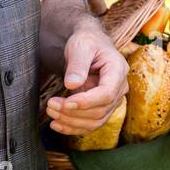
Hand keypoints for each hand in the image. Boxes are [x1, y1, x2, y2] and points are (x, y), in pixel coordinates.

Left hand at [45, 21, 128, 135]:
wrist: (89, 45)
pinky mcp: (101, 108)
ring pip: (95, 121)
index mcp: (118, 70)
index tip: (66, 102)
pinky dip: (73, 127)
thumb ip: (77, 64)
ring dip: (71, 122)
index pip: (107, 94)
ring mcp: (112, 100)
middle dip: (73, 112)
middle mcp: (119, 88)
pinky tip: (56, 125)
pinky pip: (90, 124)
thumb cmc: (87, 42)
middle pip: (100, 111)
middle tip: (50, 105)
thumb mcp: (80, 46)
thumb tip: (72, 85)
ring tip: (50, 112)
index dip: (87, 102)